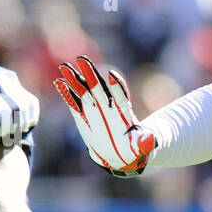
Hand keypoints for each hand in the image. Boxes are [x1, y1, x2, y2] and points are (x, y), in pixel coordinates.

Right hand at [53, 56, 155, 175]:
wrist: (120, 153)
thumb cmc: (132, 148)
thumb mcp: (141, 146)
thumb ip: (145, 142)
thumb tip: (153, 139)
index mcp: (123, 113)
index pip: (121, 97)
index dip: (117, 87)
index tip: (112, 75)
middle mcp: (108, 108)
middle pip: (99, 88)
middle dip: (91, 74)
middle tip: (82, 59)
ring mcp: (95, 110)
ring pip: (85, 92)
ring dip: (75, 80)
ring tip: (65, 67)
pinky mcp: (84, 116)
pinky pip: (75, 104)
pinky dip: (67, 94)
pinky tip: (59, 83)